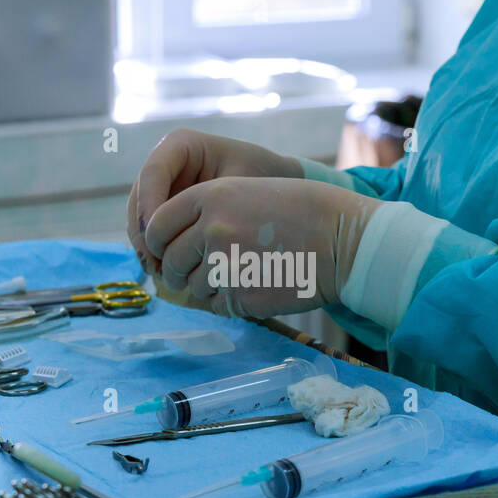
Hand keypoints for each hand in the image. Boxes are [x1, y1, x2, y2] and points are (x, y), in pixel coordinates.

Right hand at [127, 129, 302, 273]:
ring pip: (139, 217)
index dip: (149, 206)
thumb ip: (209, 207)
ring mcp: (162, 187)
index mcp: (181, 145)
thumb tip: (177, 239)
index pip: (153, 173)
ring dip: (146, 246)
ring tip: (161, 272)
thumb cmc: (263, 178)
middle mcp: (165, 163)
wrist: (275, 186)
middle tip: (156, 262)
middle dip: (144, 232)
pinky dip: (155, 251)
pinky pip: (151, 231)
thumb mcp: (240, 187)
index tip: (158, 235)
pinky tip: (166, 273)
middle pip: (139, 197)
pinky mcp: (164, 209)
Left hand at [143, 176, 380, 318]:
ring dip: (208, 286)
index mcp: (209, 196)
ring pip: (192, 287)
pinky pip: (217, 306)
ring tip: (243, 273)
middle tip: (195, 273)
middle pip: (170, 261)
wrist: (342, 239)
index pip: (156, 225)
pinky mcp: (240, 296)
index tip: (163, 251)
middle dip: (177, 271)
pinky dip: (230, 302)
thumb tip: (168, 241)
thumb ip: (205, 212)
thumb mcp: (246, 192)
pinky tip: (257, 286)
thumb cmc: (300, 213)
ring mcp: (225, 264)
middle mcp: (211, 228)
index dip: (156, 242)